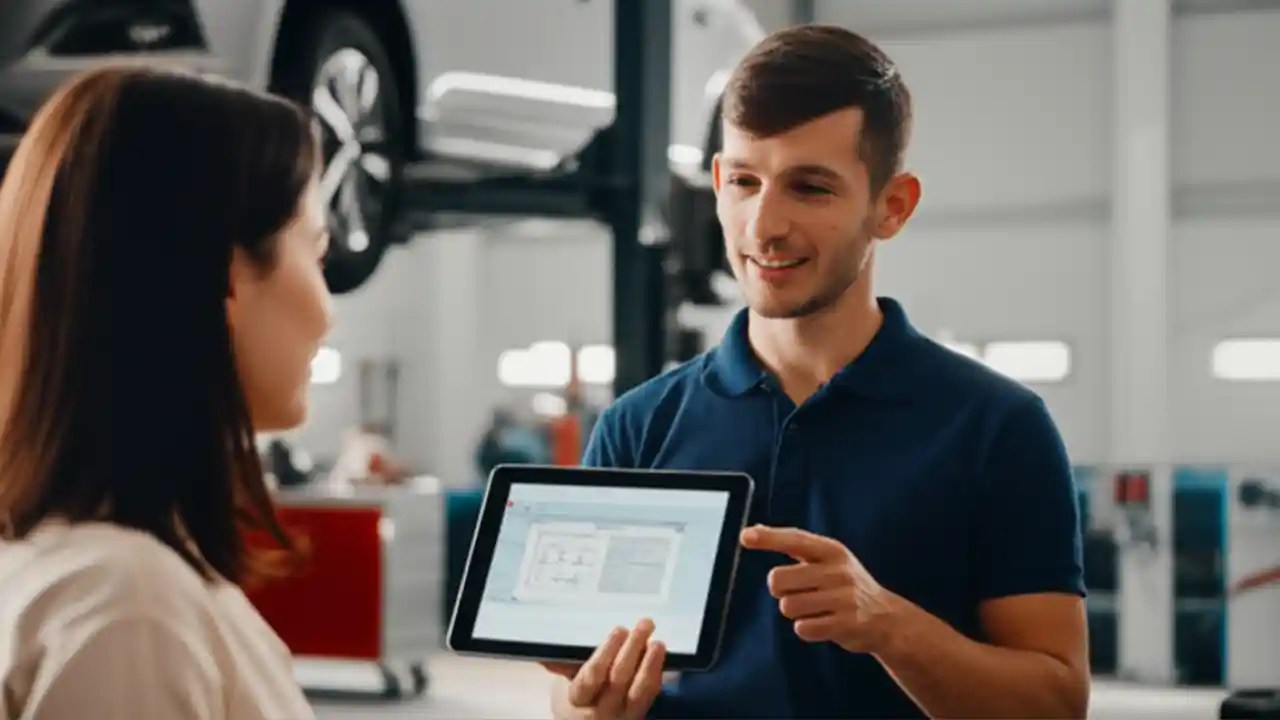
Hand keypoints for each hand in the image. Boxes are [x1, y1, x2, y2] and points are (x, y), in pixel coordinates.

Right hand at [540, 619, 665, 719]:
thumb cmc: (577, 698)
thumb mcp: (564, 684)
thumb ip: (563, 665)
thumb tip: (543, 649)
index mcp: (578, 699)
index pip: (593, 675)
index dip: (607, 652)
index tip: (619, 630)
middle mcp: (601, 711)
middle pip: (618, 679)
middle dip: (632, 649)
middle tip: (643, 625)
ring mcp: (622, 716)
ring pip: (639, 691)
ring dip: (650, 663)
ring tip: (657, 642)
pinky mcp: (639, 716)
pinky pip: (650, 696)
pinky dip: (655, 674)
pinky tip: (658, 656)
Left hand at [742, 524, 903, 654]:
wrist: (886, 618)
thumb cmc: (846, 585)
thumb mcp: (827, 558)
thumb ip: (793, 544)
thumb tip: (753, 529)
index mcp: (832, 550)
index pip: (795, 539)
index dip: (768, 538)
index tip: (744, 536)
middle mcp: (838, 570)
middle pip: (778, 579)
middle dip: (780, 590)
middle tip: (800, 591)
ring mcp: (844, 597)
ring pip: (787, 606)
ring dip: (795, 611)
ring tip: (817, 608)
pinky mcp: (846, 624)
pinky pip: (803, 628)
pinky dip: (807, 629)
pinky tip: (824, 623)